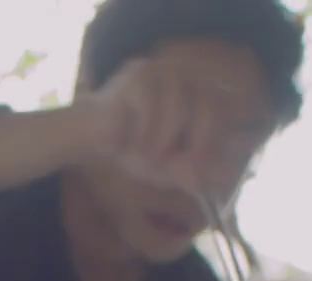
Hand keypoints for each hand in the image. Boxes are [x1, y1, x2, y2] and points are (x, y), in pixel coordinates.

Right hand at [75, 50, 271, 202]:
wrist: (87, 137)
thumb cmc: (130, 149)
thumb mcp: (168, 166)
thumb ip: (194, 169)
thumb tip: (225, 178)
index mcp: (196, 92)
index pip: (224, 111)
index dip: (221, 142)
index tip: (207, 173)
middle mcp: (183, 75)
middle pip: (210, 106)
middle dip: (200, 145)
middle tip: (183, 175)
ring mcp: (161, 70)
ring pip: (181, 108)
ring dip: (164, 143)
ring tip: (145, 160)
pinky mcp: (138, 74)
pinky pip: (152, 107)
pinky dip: (144, 134)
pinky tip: (128, 145)